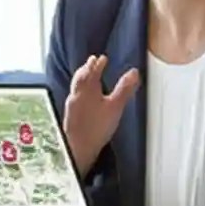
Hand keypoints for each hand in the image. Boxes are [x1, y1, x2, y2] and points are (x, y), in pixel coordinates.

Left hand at [64, 55, 138, 172]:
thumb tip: (134, 72)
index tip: (101, 58)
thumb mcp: (116, 106)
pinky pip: (75, 96)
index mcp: (88, 89)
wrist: (78, 147)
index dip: (98, 64)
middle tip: (91, 62)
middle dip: (87, 68)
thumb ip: (125, 89)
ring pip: (76, 86)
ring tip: (87, 75)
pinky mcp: (70, 115)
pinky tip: (83, 97)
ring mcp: (72, 105)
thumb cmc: (96, 127)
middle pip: (81, 77)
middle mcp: (77, 94)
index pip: (92, 72)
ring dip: (82, 78)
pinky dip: (80, 90)